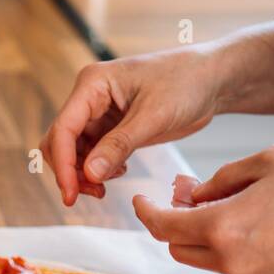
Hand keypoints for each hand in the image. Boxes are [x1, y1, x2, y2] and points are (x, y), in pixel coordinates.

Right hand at [39, 47, 223, 204]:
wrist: (212, 79)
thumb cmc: (187, 82)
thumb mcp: (154, 116)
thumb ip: (119, 145)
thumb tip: (89, 174)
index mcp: (93, 84)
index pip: (64, 128)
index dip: (63, 164)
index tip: (71, 194)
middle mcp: (90, 97)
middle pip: (61, 141)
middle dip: (71, 171)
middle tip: (94, 194)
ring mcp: (99, 112)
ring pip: (74, 151)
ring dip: (84, 173)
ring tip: (105, 187)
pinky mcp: (111, 127)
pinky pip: (92, 153)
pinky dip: (98, 169)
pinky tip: (119, 172)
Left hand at [133, 144, 273, 273]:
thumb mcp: (268, 162)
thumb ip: (221, 180)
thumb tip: (194, 195)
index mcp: (225, 228)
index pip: (164, 226)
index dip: (147, 212)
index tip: (141, 201)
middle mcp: (233, 263)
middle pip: (180, 248)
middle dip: (176, 224)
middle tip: (189, 197)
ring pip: (210, 261)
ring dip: (209, 237)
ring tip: (234, 207)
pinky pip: (240, 270)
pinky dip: (238, 250)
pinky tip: (265, 228)